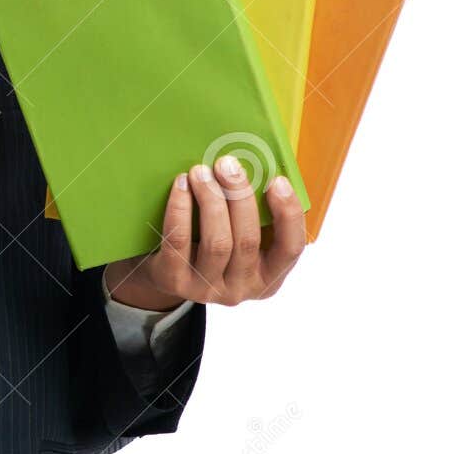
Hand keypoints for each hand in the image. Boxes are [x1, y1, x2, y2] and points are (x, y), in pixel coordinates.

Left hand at [102, 154, 305, 310]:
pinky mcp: (175, 280)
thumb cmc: (208, 242)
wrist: (162, 272)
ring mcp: (208, 289)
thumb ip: (251, 213)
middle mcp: (241, 288)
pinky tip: (180, 185)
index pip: (291, 248)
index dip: (289, 214)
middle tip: (227, 164)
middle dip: (239, 197)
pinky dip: (180, 209)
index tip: (278, 180)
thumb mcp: (236, 235)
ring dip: (210, 200)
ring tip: (201, 171)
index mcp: (268, 276)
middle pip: (248, 240)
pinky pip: (180, 241)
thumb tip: (256, 166)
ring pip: (217, 242)